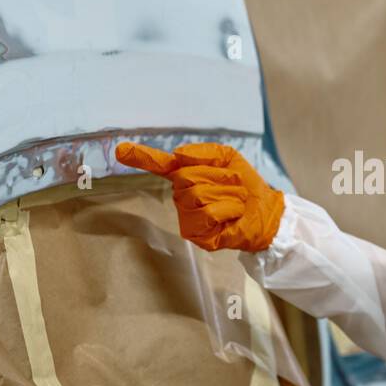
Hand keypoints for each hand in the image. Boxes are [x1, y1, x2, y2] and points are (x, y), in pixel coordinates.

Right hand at [115, 141, 284, 252]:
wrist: (265, 212)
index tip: (120, 150)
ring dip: (226, 193)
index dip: (141, 157)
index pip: (160, 165)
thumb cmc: (245, 185)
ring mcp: (187, 217)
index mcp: (186, 175)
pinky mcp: (196, 234)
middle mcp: (181, 196)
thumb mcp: (228, 158)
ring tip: (235, 201)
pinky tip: (233, 215)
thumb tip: (177, 154)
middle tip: (232, 185)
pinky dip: (227, 209)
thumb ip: (203, 153)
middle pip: (186, 177)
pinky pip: (208, 213)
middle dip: (217, 177)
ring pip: (197, 195)